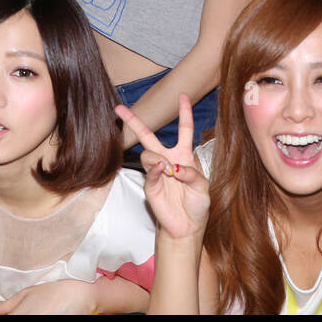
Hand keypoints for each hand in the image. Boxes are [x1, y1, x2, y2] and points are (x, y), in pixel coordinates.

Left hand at [0, 278, 96, 314]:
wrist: (81, 295)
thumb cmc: (56, 291)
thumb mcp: (29, 292)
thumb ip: (7, 304)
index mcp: (21, 315)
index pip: (6, 321)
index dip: (6, 317)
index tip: (6, 315)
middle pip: (14, 321)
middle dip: (15, 317)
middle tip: (25, 311)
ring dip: (27, 317)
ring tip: (35, 311)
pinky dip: (34, 319)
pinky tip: (41, 314)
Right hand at [116, 97, 208, 241]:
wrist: (187, 225)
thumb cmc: (197, 204)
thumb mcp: (203, 187)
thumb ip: (192, 174)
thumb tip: (174, 168)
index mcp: (184, 155)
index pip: (184, 129)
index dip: (184, 112)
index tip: (183, 95)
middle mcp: (168, 159)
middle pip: (148, 136)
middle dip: (133, 121)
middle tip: (118, 109)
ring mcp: (157, 171)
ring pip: (148, 153)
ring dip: (157, 158)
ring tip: (168, 170)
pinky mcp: (150, 185)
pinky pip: (149, 171)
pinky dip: (156, 169)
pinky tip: (162, 171)